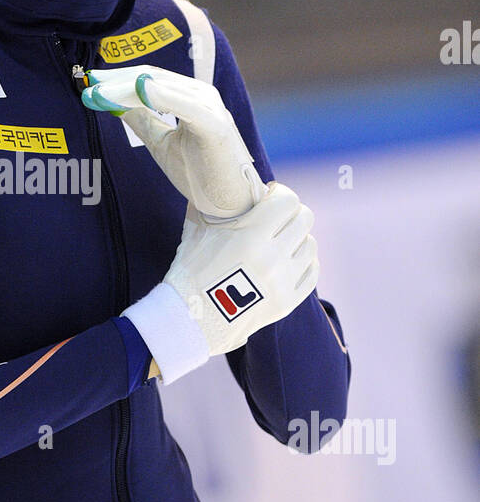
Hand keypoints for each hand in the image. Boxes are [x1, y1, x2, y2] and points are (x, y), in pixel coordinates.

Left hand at [82, 64, 264, 220]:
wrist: (229, 204)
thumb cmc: (200, 173)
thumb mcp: (161, 143)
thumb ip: (142, 120)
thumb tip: (113, 102)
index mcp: (190, 97)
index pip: (148, 77)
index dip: (117, 77)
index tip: (89, 80)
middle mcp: (201, 95)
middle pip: (152, 76)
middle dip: (116, 80)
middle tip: (87, 83)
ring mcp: (210, 108)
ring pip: (162, 87)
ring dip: (127, 87)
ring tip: (99, 92)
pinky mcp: (215, 126)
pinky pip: (185, 106)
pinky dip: (161, 96)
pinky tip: (139, 91)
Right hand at [164, 183, 318, 355]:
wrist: (189, 320)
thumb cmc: (189, 271)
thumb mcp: (197, 230)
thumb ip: (213, 203)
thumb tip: (219, 181)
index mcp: (250, 236)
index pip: (288, 201)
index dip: (281, 194)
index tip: (270, 195)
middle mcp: (272, 258)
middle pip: (305, 219)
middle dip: (292, 213)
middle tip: (278, 217)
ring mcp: (283, 282)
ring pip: (311, 245)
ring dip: (298, 238)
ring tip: (282, 240)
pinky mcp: (287, 302)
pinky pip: (312, 272)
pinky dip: (304, 262)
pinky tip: (290, 259)